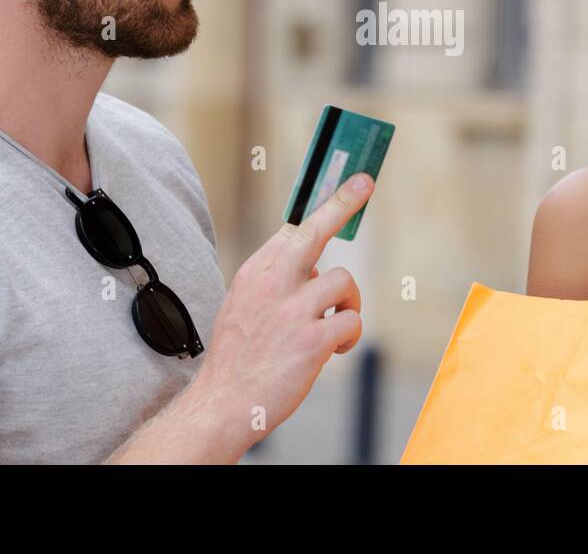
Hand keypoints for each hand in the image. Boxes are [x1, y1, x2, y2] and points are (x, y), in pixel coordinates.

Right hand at [194, 173, 371, 451]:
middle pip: (314, 230)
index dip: (326, 205)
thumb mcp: (245, 304)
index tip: (350, 183)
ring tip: (333, 328)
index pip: (294, 228)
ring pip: (345, 283)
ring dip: (349, 304)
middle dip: (342, 204)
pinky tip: (335, 350)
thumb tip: (316, 266)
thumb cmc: (239, 356)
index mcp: (256, 273)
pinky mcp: (312, 341)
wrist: (222, 403)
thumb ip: (276, 281)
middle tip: (364, 184)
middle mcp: (273, 284)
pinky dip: (349, 336)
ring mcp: (292, 311)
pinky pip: (351, 322)